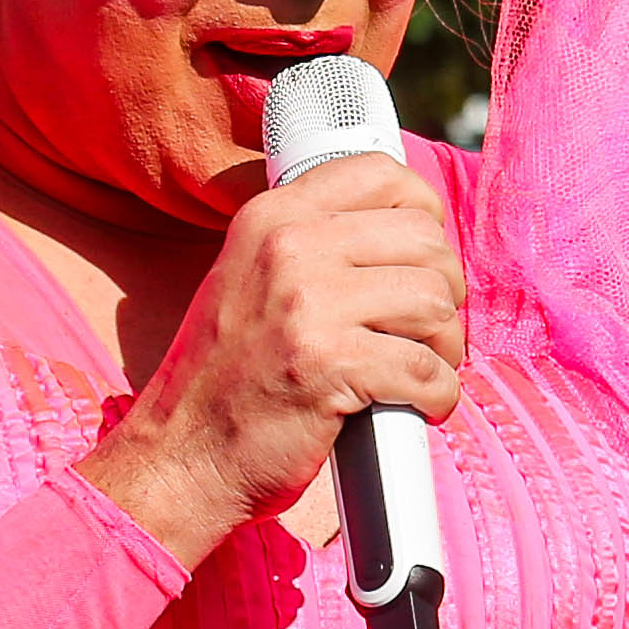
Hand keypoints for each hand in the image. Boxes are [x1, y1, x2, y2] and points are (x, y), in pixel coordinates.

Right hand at [77, 153, 463, 566]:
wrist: (182, 455)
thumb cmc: (227, 377)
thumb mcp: (249, 277)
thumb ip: (311, 244)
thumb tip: (408, 232)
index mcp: (271, 217)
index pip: (380, 174)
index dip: (422, 211)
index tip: (423, 255)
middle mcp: (288, 247)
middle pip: (424, 239)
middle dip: (444, 291)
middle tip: (427, 331)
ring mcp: (307, 305)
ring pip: (434, 301)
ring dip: (446, 346)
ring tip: (425, 370)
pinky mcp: (329, 365)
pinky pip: (427, 370)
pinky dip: (439, 395)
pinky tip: (421, 406)